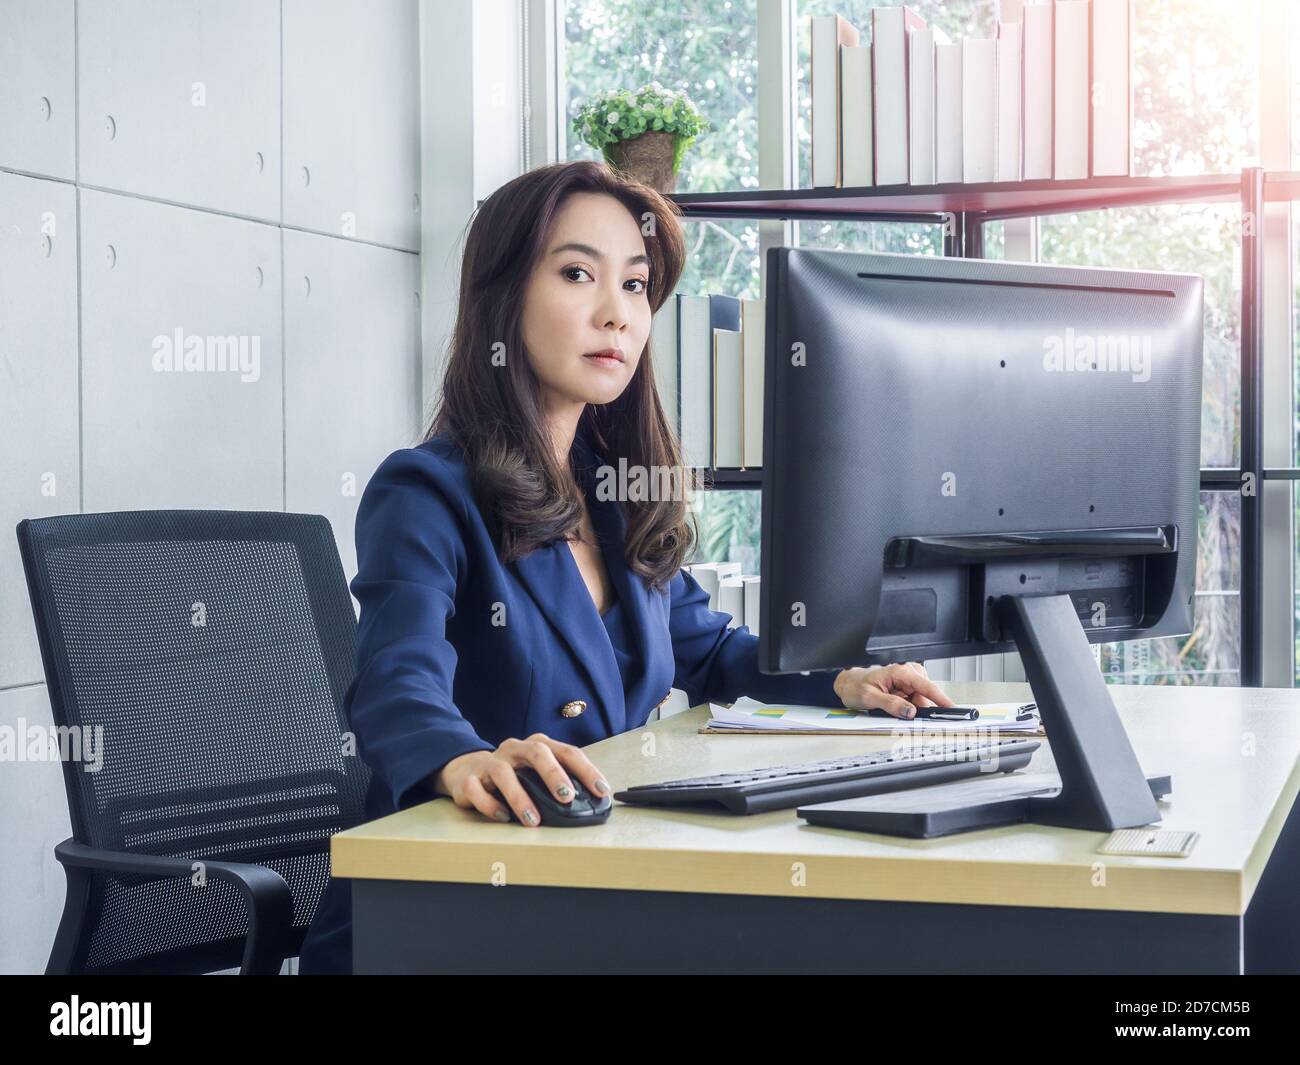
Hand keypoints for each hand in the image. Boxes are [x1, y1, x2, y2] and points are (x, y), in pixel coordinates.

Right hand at [433, 734, 610, 827]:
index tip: (600, 790)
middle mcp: (515, 749)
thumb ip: (558, 783)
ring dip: (520, 797)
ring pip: (503, 773)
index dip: (586, 770)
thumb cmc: (512, 774)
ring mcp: (490, 762)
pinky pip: (477, 790)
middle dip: (554, 775)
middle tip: (567, 796)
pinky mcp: (468, 779)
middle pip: (537, 753)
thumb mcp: (536, 774)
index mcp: (537, 745)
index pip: (567, 752)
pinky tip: (503, 817)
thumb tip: (587, 805)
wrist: (466, 771)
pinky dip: (490, 805)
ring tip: (534, 820)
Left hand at [832, 662, 953, 719]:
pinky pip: (914, 701)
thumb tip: (910, 712)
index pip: (926, 686)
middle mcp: (906, 674)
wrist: (846, 684)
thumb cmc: (855, 686)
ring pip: (920, 700)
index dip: (940, 698)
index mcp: (899, 672)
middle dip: (920, 709)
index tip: (951, 708)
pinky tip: (896, 708)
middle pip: (925, 695)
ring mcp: (906, 681)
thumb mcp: (870, 698)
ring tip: (892, 710)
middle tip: (911, 719)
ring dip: (913, 709)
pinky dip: (909, 708)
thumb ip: (891, 705)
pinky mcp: (905, 688)